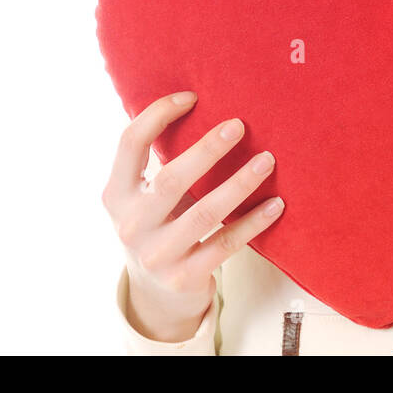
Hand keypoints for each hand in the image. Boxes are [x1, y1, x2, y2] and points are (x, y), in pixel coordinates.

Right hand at [101, 91, 283, 332]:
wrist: (154, 295)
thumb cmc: (158, 225)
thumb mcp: (143, 197)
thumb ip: (159, 163)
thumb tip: (203, 104)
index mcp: (116, 194)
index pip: (130, 143)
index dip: (158, 115)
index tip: (192, 96)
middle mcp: (131, 224)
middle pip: (171, 178)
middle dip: (208, 149)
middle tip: (239, 125)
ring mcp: (156, 254)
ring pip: (205, 213)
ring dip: (240, 183)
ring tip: (268, 160)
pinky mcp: (183, 277)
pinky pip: (226, 243)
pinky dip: (253, 222)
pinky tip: (276, 204)